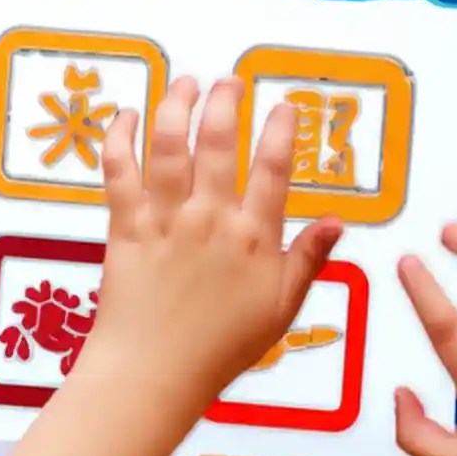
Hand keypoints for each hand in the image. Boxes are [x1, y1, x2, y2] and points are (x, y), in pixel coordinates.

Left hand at [75, 75, 342, 408]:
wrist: (154, 374)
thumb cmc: (220, 347)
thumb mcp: (281, 308)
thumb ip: (309, 259)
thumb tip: (338, 222)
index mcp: (253, 237)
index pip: (273, 167)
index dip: (282, 129)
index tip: (286, 106)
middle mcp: (209, 218)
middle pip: (218, 140)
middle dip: (226, 101)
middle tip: (232, 81)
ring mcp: (165, 219)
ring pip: (168, 144)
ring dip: (176, 105)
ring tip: (187, 83)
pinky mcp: (125, 226)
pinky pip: (118, 171)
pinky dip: (119, 138)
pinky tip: (126, 115)